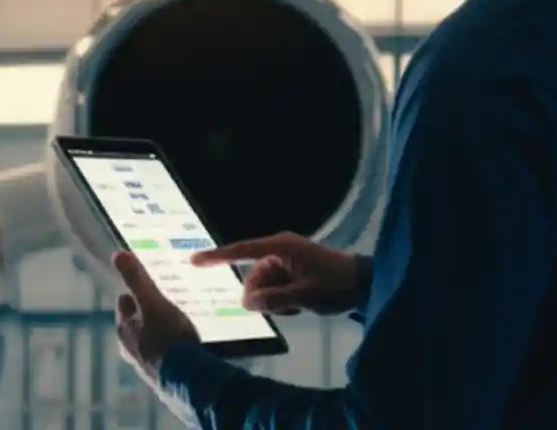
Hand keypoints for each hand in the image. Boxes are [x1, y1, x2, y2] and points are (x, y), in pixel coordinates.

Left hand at [112, 251, 199, 381]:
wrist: (187, 381)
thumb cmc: (169, 338)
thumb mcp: (154, 301)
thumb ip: (137, 279)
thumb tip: (118, 254)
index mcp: (124, 328)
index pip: (124, 301)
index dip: (136, 292)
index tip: (149, 287)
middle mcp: (129, 348)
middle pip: (135, 322)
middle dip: (146, 314)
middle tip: (165, 304)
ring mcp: (144, 363)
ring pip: (148, 340)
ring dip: (158, 332)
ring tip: (176, 325)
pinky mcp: (160, 375)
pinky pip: (162, 355)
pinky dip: (169, 348)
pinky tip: (182, 347)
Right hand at [192, 232, 369, 315]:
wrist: (362, 283)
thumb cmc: (335, 285)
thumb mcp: (305, 297)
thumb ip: (274, 300)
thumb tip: (247, 302)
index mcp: (281, 247)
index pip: (241, 250)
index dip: (216, 256)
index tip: (193, 261)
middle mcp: (279, 249)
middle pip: (252, 277)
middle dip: (262, 296)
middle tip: (286, 308)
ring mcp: (285, 259)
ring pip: (261, 285)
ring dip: (272, 300)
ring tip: (296, 307)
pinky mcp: (290, 269)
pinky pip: (272, 286)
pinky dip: (280, 298)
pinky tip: (298, 305)